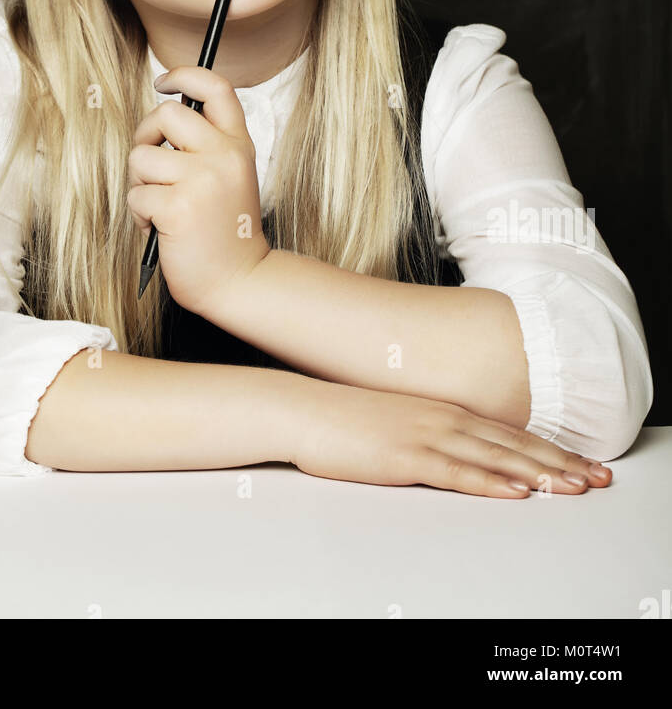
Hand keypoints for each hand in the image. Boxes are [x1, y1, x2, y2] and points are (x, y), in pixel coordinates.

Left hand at [128, 65, 270, 316]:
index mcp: (238, 145)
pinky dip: (139, 214)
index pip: (215, 88)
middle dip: (145, 135)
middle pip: (165, 114)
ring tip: (158, 207)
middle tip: (149, 163)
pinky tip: (159, 229)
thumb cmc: (226, 232)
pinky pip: (136, 194)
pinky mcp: (178, 208)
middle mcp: (223, 156)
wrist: (241, 281)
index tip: (163, 82)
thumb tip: (162, 121)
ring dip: (139, 183)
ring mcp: (201, 180)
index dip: (184, 75)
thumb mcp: (232, 177)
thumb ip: (209, 146)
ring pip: (141, 157)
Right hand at [291, 383, 612, 497]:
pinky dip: (492, 483)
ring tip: (574, 488)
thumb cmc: (347, 420)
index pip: (510, 432)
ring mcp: (427, 436)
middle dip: (561, 462)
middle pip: (515, 444)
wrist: (304, 410)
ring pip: (496, 458)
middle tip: (598, 478)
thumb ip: (433, 431)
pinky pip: (458, 473)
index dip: (551, 448)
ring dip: (539, 475)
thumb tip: (461, 450)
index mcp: (446, 410)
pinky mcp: (406, 457)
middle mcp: (445, 418)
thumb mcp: (400, 421)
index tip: (583, 463)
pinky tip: (516, 492)